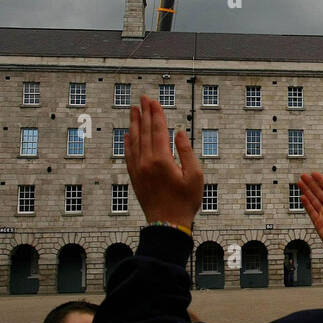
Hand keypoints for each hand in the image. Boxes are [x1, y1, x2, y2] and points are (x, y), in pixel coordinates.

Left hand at [126, 95, 202, 224]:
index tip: (153, 101)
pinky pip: (128, 155)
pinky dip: (128, 142)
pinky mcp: (134, 177)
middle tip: (142, 98)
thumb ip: (186, 152)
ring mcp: (138, 169)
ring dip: (134, 124)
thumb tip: (178, 132)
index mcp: (161, 160)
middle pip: (144, 132)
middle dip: (143, 113)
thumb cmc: (185, 201)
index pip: (157, 130)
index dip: (156, 114)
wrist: (167, 223)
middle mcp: (146, 162)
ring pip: (134, 141)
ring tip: (133, 110)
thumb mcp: (194, 176)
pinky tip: (128, 135)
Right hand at [299, 172, 322, 248]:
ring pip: (314, 200)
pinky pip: (312, 212)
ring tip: (299, 183)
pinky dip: (307, 205)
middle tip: (302, 175)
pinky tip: (302, 198)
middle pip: (319, 193)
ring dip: (306, 191)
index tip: (314, 173)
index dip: (321, 181)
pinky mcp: (320, 224)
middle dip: (311, 184)